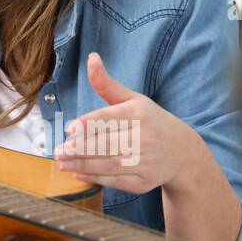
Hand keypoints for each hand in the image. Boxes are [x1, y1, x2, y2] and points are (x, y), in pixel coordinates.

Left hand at [53, 51, 198, 195]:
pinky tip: (79, 173)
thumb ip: (107, 84)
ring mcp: (146, 161)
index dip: (89, 124)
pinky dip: (97, 179)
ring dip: (83, 165)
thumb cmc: (150, 122)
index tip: (69, 129)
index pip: (110, 119)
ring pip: (109, 164)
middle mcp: (144, 137)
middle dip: (80, 149)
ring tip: (62, 163)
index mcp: (139, 114)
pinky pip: (117, 181)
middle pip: (107, 144)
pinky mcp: (145, 181)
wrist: (182, 152)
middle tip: (59, 151)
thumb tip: (91, 58)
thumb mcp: (133, 99)